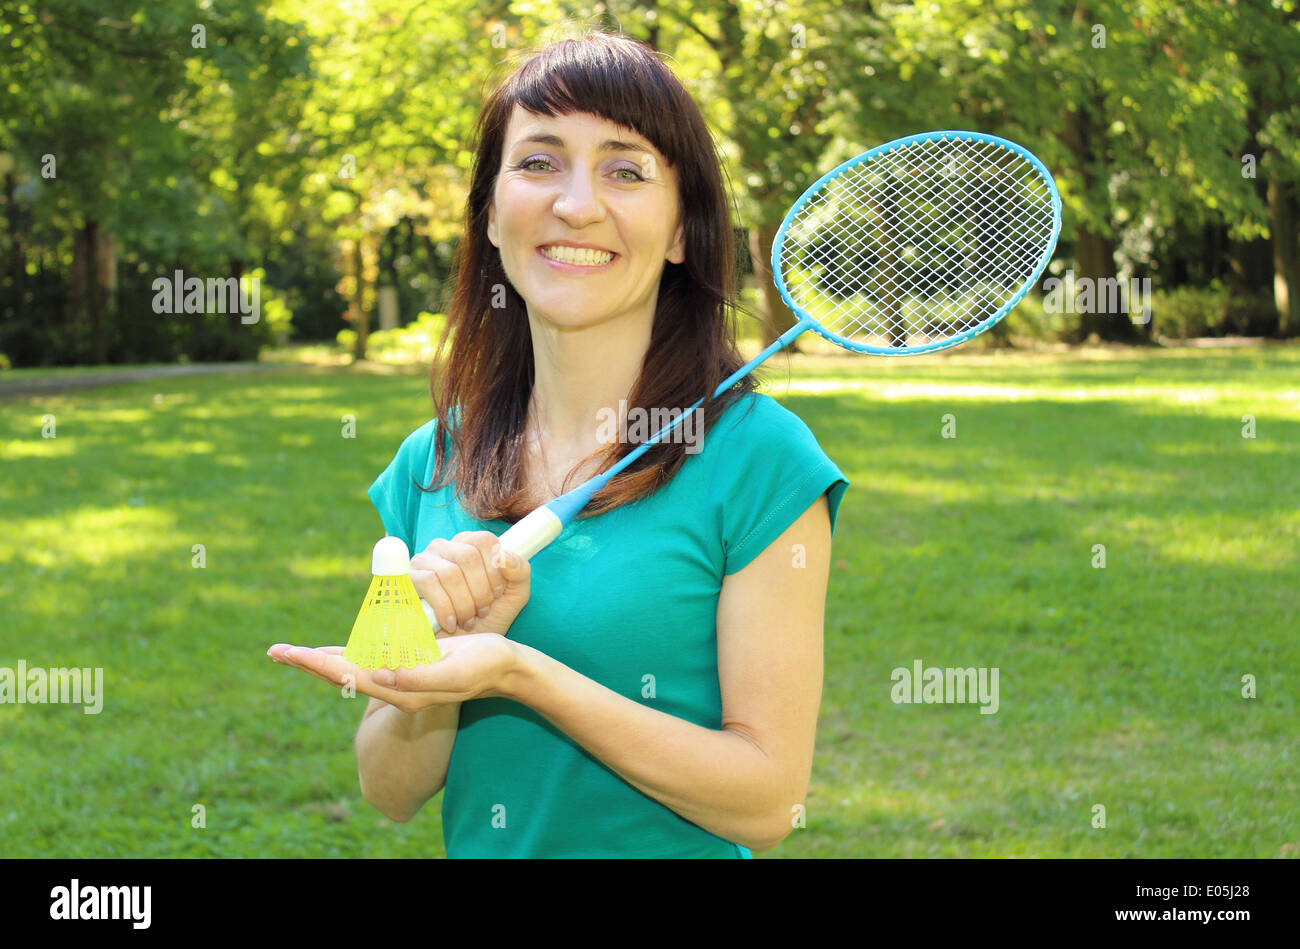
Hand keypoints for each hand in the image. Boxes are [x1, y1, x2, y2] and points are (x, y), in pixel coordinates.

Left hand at [267, 633, 520, 710]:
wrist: (508, 669)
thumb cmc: (484, 667)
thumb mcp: (453, 671)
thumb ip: (417, 677)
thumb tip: (377, 675)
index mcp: (402, 689)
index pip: (349, 675)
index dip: (319, 663)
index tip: (290, 652)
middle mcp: (396, 685)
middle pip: (342, 672)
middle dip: (309, 661)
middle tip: (275, 651)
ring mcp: (402, 676)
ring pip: (353, 666)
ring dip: (323, 658)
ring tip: (294, 652)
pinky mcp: (410, 664)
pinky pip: (370, 658)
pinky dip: (348, 652)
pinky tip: (338, 650)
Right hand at [412, 531, 529, 635]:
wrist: (461, 648)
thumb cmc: (487, 618)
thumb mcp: (514, 595)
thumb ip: (520, 571)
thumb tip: (504, 557)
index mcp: (470, 544)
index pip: (485, 540)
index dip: (494, 570)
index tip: (498, 592)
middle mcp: (445, 547)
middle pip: (468, 556)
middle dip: (480, 590)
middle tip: (482, 611)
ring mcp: (424, 561)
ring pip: (449, 572)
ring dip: (464, 602)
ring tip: (468, 620)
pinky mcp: (408, 579)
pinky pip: (428, 583)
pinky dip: (444, 607)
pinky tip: (450, 623)